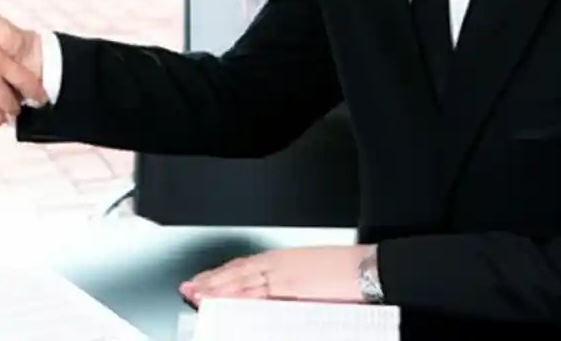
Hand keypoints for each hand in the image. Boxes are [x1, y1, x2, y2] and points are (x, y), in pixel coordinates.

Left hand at [179, 245, 373, 304]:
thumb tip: (275, 298)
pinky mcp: (289, 288)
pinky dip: (236, 296)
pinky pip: (256, 293)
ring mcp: (283, 276)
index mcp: (285, 260)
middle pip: (237, 272)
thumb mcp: (314, 276)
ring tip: (196, 295)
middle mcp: (279, 265)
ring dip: (216, 289)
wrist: (370, 269)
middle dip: (211, 281)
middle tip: (189, 288)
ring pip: (240, 281)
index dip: (223, 274)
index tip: (206, 280)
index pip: (245, 266)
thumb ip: (291, 287)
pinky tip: (221, 301)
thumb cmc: (348, 274)